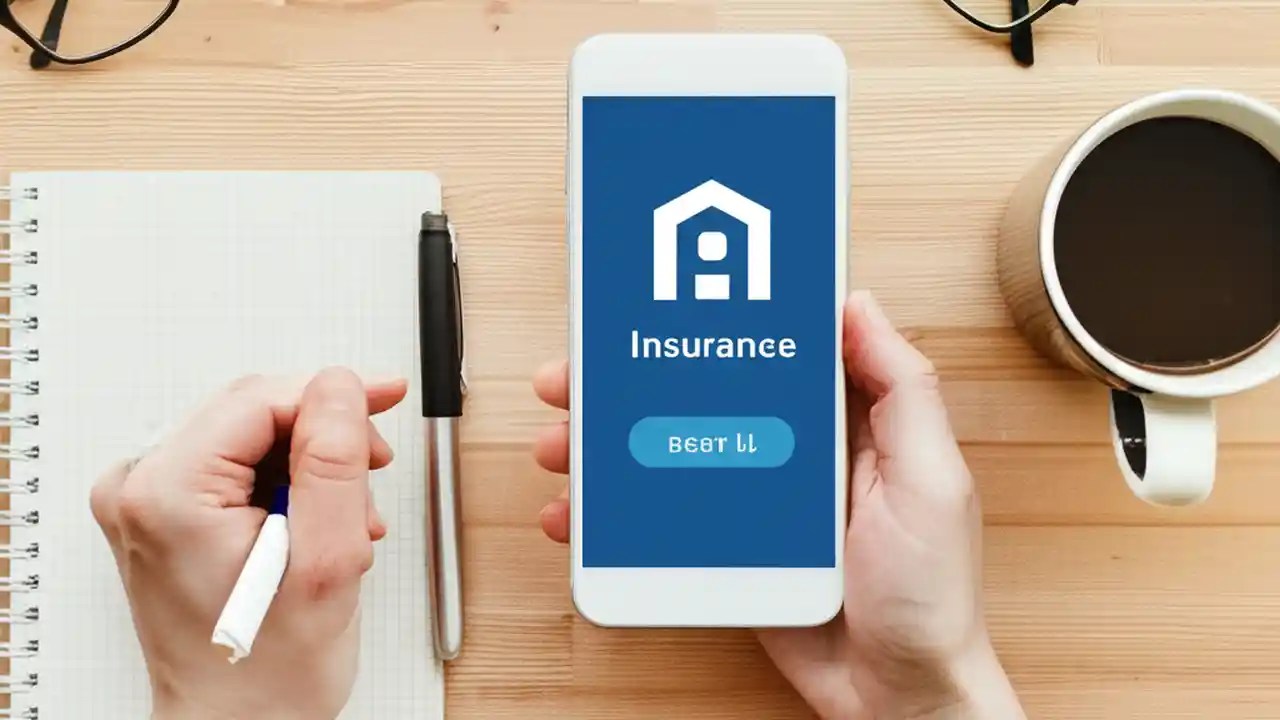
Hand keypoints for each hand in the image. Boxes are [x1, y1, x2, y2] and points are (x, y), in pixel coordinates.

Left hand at [91, 368, 407, 719]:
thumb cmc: (269, 672)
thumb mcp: (326, 562)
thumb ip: (333, 463)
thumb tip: (340, 387)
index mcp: (166, 494)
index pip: (260, 400)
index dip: (333, 394)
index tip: (384, 396)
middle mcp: (139, 489)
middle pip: (251, 413)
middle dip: (325, 434)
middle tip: (376, 466)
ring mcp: (144, 502)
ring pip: (248, 437)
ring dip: (310, 464)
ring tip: (349, 518)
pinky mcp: (161, 514)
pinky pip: (233, 466)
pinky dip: (284, 483)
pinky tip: (314, 521)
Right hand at [531, 292, 1024, 719]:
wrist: (900, 696)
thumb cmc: (931, 596)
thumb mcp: (931, 481)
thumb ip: (902, 391)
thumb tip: (857, 303)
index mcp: (845, 424)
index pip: (767, 350)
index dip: (708, 324)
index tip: (654, 305)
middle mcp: (793, 454)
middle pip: (698, 397)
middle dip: (630, 382)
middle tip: (574, 376)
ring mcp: (756, 504)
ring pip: (667, 454)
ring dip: (607, 444)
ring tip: (560, 443)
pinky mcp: (729, 551)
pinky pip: (661, 521)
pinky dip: (613, 519)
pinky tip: (577, 515)